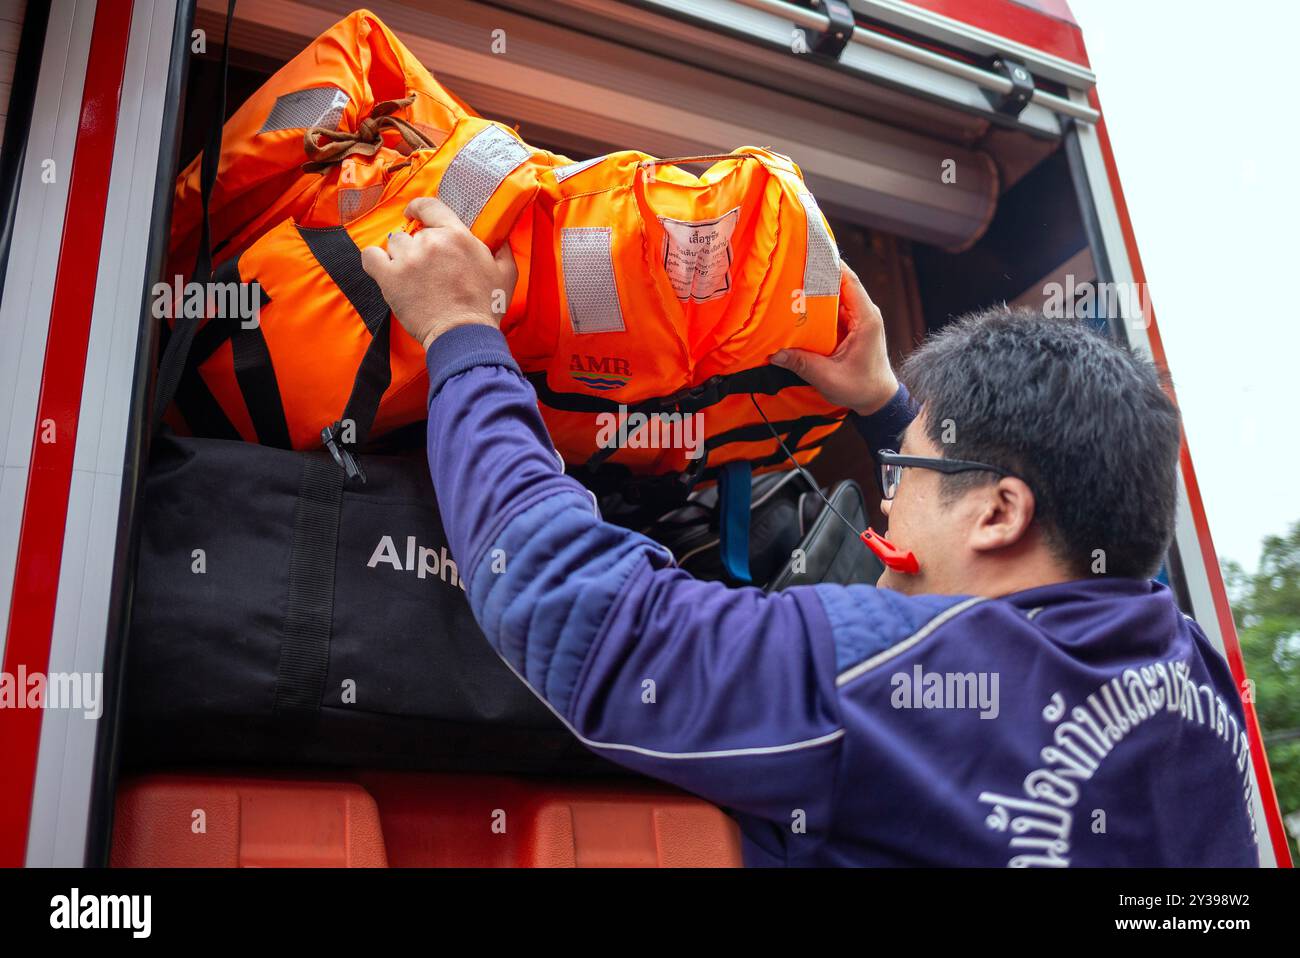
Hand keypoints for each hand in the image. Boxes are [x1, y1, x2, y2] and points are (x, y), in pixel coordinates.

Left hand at [360, 196, 516, 350]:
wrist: (463, 334)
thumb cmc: (485, 307)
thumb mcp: (506, 274)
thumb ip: (502, 250)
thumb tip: (500, 239)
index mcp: (457, 236)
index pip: (429, 206)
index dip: (417, 208)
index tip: (413, 214)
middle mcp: (431, 242)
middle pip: (412, 233)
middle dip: (417, 248)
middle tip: (426, 269)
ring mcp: (408, 259)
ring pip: (393, 244)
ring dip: (399, 256)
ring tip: (409, 275)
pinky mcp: (390, 278)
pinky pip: (370, 257)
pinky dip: (374, 261)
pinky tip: (381, 269)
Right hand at [770, 262, 898, 415]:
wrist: (877, 400)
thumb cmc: (861, 388)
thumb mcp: (828, 377)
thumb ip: (802, 363)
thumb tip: (774, 353)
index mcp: (866, 319)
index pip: (849, 281)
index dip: (831, 265)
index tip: (811, 252)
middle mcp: (864, 314)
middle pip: (840, 284)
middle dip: (818, 274)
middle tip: (792, 266)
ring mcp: (857, 320)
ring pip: (835, 296)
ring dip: (816, 291)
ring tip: (791, 283)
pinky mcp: (850, 328)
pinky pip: (832, 310)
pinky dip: (817, 307)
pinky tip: (798, 306)